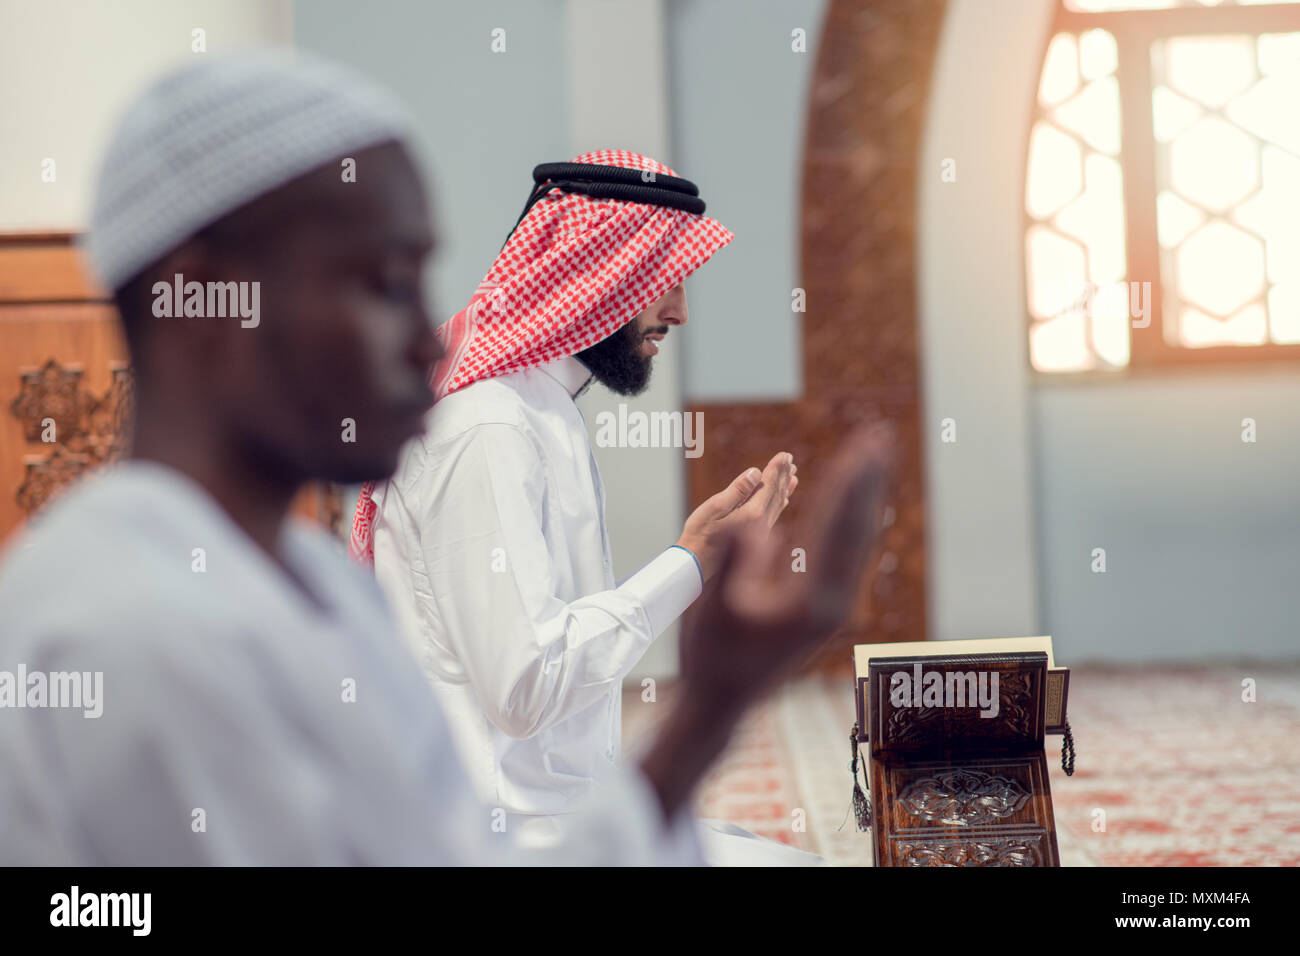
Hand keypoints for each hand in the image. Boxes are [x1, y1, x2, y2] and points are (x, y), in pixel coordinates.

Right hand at [675, 451, 797, 579]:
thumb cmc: (700, 535)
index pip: (769, 486)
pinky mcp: (756, 538)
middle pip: (776, 494)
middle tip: (789, 458)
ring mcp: (761, 533)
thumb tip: (756, 473)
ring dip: (784, 488)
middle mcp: (762, 525)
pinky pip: (774, 515)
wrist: (696, 564)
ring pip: (778, 505)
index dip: (776, 468)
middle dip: (782, 475)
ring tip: (792, 475)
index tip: (784, 454)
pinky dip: (780, 503)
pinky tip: (784, 500)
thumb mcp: (715, 508)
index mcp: (753, 515)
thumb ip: (737, 490)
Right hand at [682, 422, 895, 701]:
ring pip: (853, 540)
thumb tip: (752, 522)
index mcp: (813, 603)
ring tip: (870, 457)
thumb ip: (734, 562)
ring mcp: (829, 607)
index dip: (851, 484)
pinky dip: (844, 519)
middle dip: (867, 480)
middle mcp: (832, 604)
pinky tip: (848, 500)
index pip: (838, 530)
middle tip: (879, 435)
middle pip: (857, 529)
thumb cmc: (712, 658)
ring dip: (861, 496)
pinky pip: (839, 553)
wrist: (720, 705)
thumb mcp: (715, 608)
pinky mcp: (819, 607)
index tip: (864, 447)